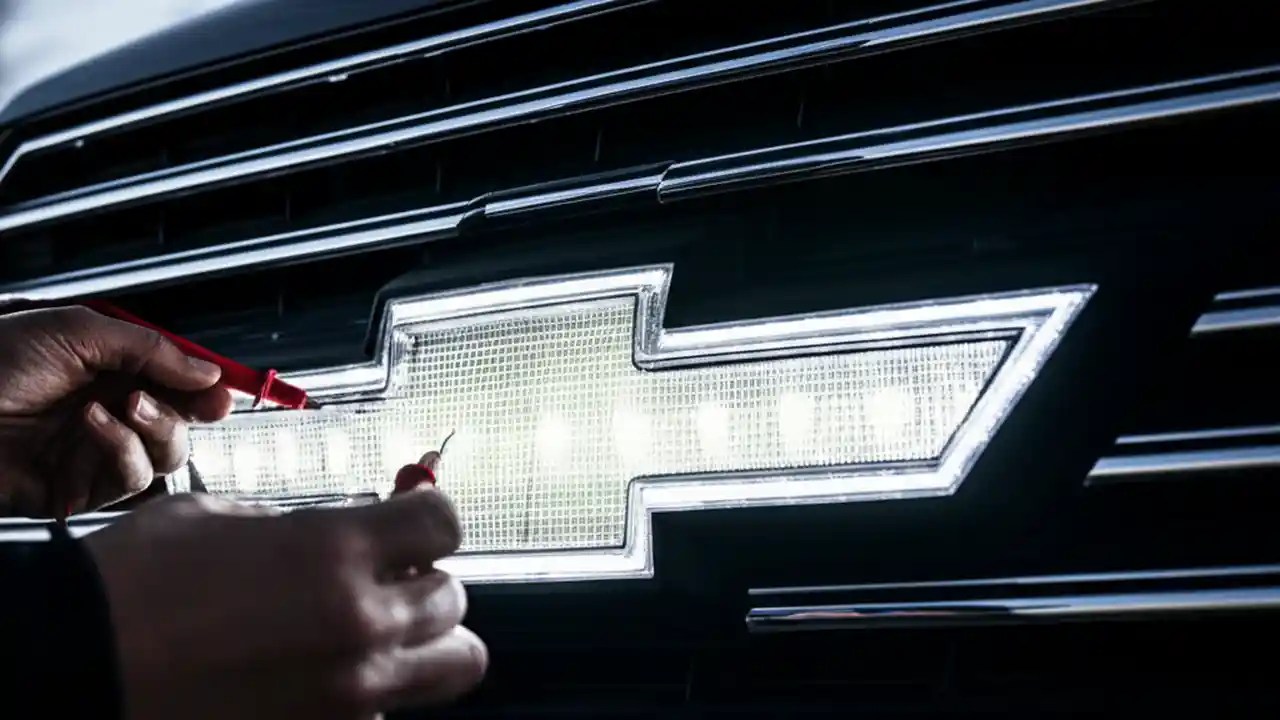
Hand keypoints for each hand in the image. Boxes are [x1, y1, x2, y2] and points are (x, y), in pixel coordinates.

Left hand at [0, 306, 232, 516]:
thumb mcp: (78, 329)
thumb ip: (150, 349)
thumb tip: (207, 372)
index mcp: (108, 370)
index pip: (174, 383)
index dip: (205, 388)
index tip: (223, 390)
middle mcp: (107, 412)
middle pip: (182, 423)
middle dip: (190, 411)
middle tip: (194, 402)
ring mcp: (94, 452)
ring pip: (165, 455)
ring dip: (159, 429)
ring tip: (124, 406)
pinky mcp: (79, 489)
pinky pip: (130, 478)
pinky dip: (122, 449)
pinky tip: (93, 427)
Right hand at [85, 454, 485, 719]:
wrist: (77, 666)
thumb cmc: (136, 585)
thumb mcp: (225, 517)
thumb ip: (305, 524)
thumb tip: (347, 529)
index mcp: (335, 552)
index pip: (444, 524)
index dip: (430, 515)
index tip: (414, 517)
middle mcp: (360, 624)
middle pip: (453, 598)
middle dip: (424, 579)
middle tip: (388, 575)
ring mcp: (351, 692)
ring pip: (453, 665)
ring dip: (426, 640)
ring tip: (383, 629)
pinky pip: (390, 710)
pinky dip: (374, 691)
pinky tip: (326, 673)